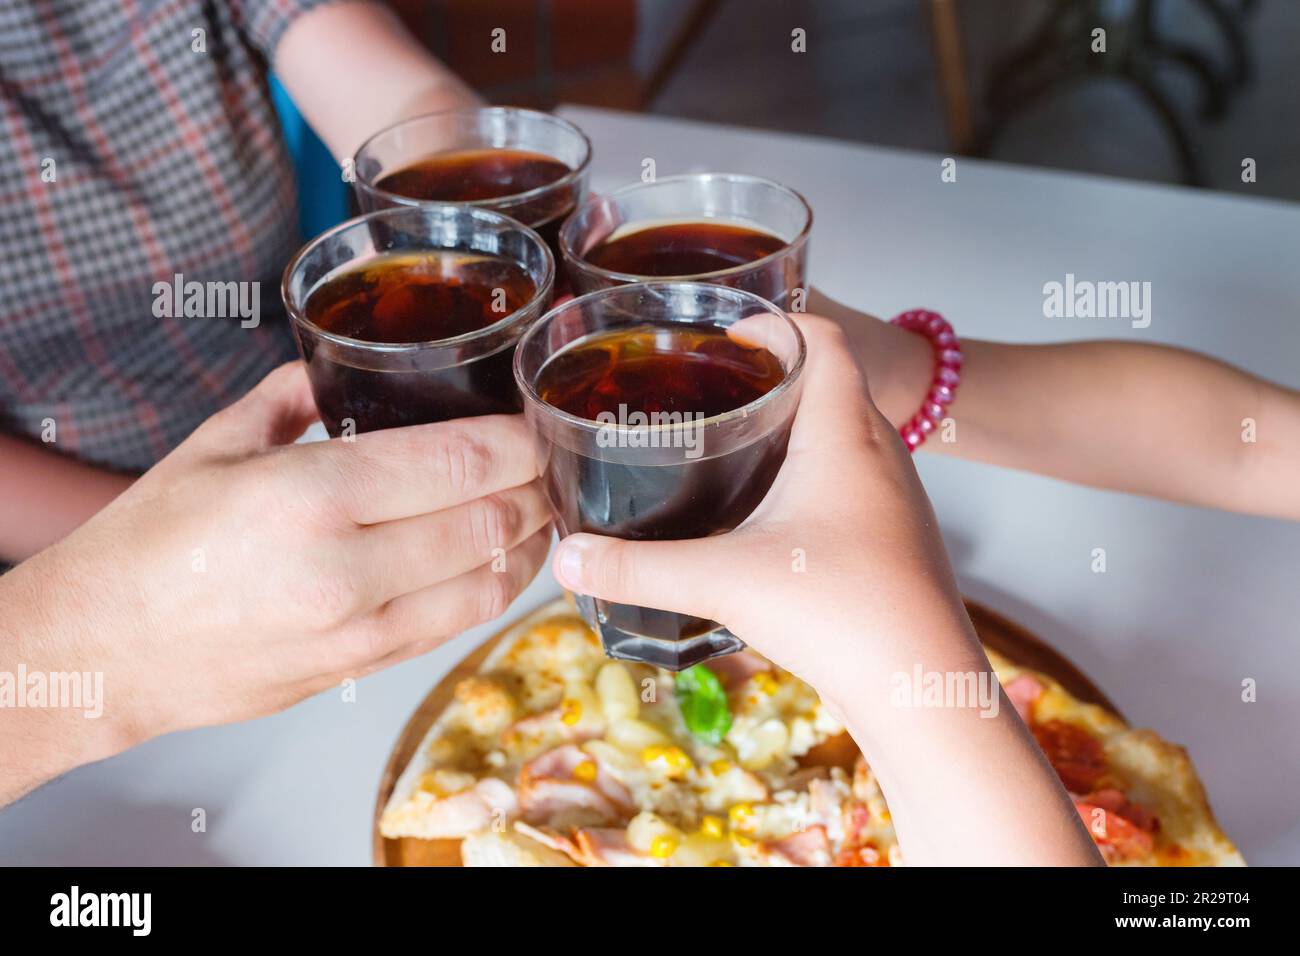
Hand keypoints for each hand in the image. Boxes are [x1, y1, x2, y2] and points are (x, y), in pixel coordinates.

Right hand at [2, 362, 549, 796]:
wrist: (104, 650)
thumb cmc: (149, 544)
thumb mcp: (218, 442)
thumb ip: (295, 395)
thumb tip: (346, 370)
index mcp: (311, 495)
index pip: (459, 460)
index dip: (519, 440)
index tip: (538, 422)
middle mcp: (345, 569)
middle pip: (489, 521)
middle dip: (535, 486)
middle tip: (549, 460)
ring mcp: (358, 630)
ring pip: (487, 583)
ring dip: (527, 543)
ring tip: (538, 508)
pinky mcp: (360, 669)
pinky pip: (454, 625)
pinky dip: (491, 588)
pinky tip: (500, 560)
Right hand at [550, 314, 975, 715]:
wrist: (921, 690)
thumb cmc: (839, 613)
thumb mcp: (723, 581)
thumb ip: (638, 568)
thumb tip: (569, 557)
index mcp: (844, 434)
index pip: (824, 337)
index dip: (776, 322)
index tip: (725, 336)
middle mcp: (880, 453)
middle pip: (832, 381)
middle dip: (774, 375)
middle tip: (710, 390)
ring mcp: (894, 499)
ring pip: (845, 434)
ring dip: (795, 427)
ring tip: (732, 444)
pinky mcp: (894, 540)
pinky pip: (852, 481)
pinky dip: (811, 475)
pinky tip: (769, 514)